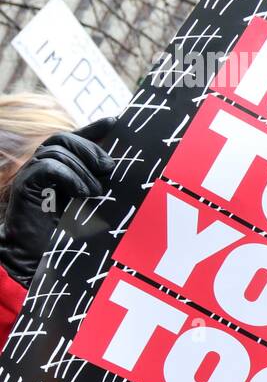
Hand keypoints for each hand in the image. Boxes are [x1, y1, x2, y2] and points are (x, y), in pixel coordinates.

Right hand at [0, 117, 115, 287]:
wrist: (37, 260)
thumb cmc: (69, 236)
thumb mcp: (95, 206)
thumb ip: (103, 186)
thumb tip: (125, 171)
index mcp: (62, 169)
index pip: (75, 138)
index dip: (93, 127)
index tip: (116, 121)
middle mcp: (44, 167)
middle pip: (64, 138)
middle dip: (90, 148)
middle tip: (108, 168)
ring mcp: (33, 176)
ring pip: (56, 151)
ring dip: (81, 169)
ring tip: (95, 191)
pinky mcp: (25, 187)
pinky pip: (47, 167)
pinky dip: (68, 176)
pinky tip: (82, 194)